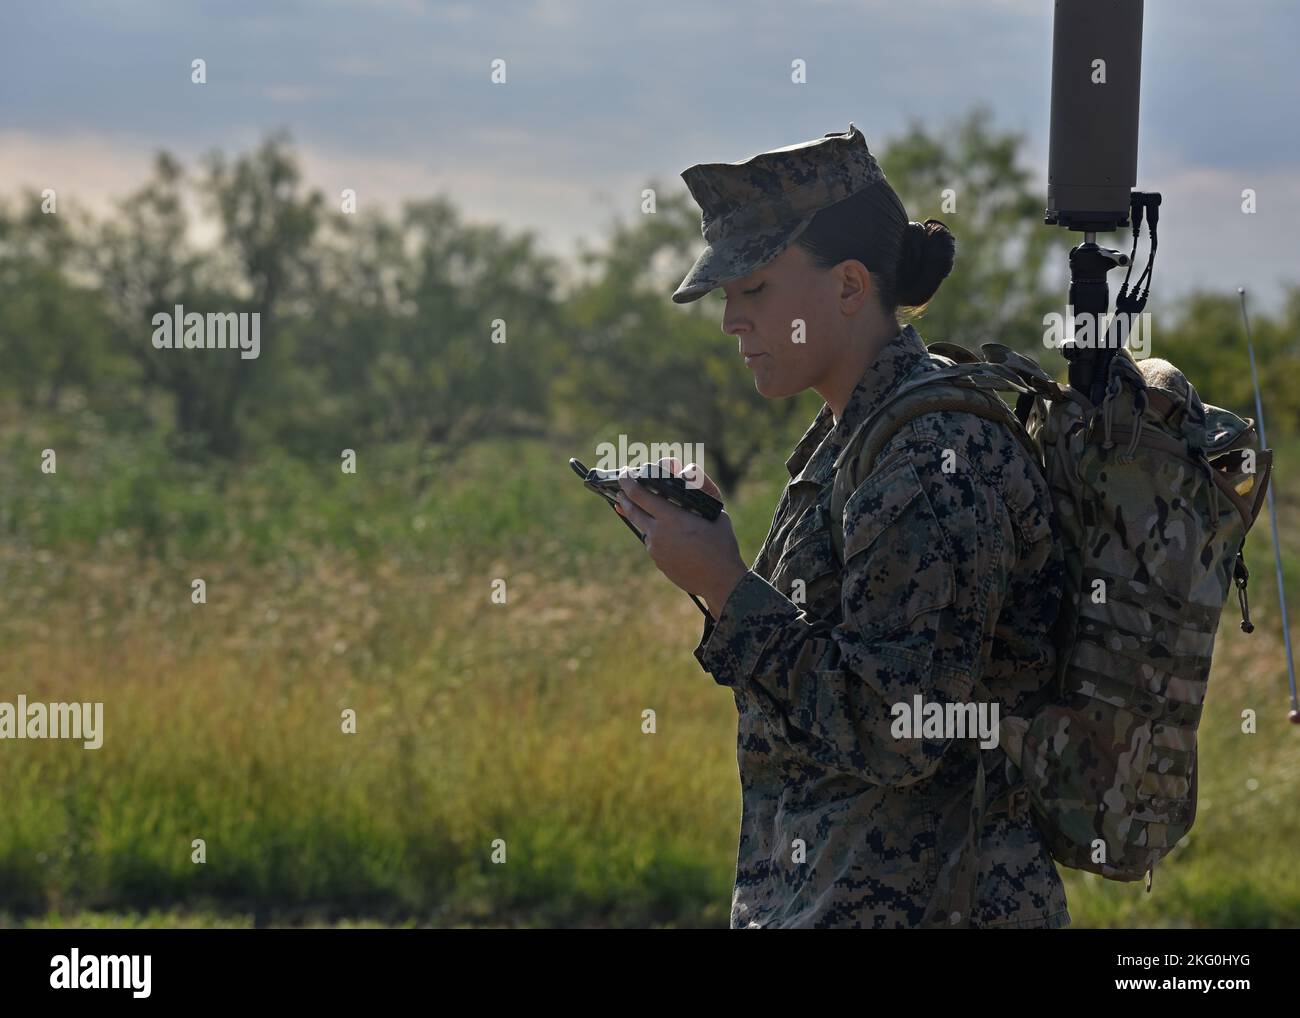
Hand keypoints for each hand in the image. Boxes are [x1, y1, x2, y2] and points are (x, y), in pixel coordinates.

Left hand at [617, 458, 746, 614]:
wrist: (720, 581)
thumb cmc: (721, 543)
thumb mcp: (716, 511)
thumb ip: (702, 486)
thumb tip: (687, 469)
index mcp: (671, 518)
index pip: (640, 495)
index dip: (628, 482)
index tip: (624, 474)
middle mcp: (658, 533)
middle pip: (632, 510)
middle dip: (624, 497)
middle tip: (620, 489)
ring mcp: (655, 549)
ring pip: (642, 526)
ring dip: (637, 514)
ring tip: (634, 506)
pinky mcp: (658, 561)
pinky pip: (652, 542)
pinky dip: (654, 534)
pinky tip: (663, 532)